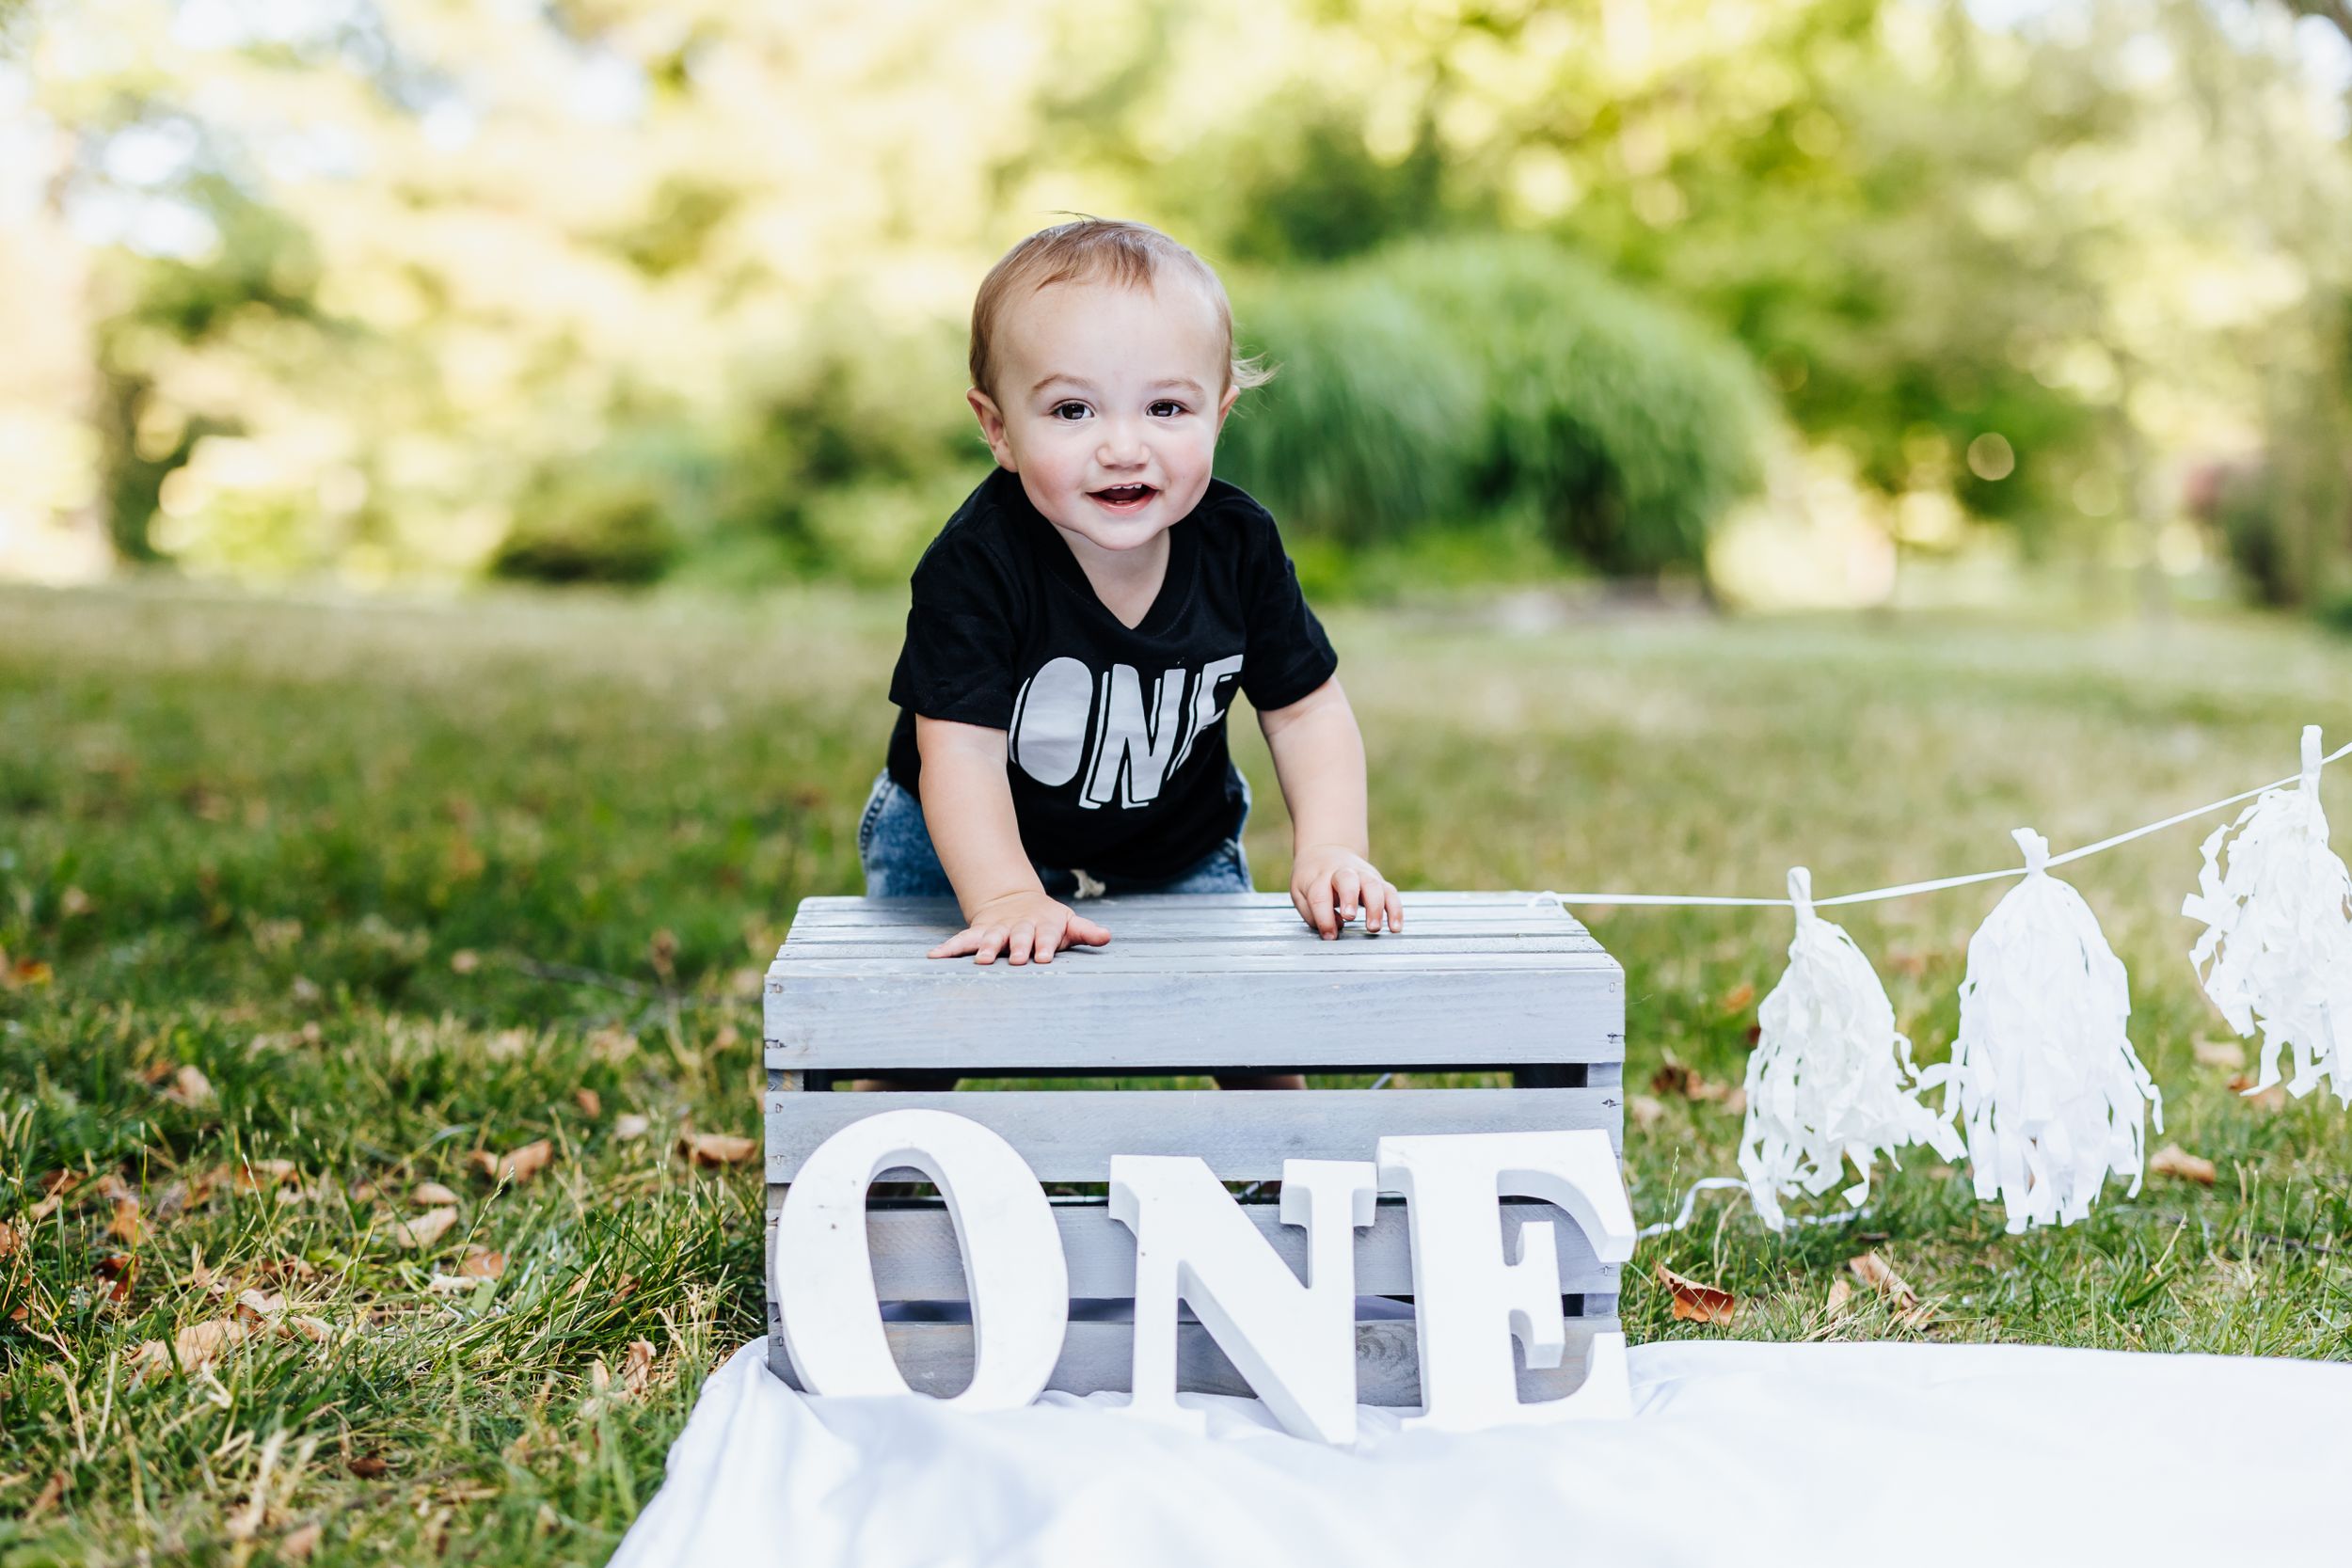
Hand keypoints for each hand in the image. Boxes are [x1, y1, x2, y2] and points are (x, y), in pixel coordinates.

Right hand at [928, 890, 1111, 965]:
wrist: (1015, 901)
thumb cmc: (1048, 922)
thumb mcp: (1067, 924)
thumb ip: (1085, 932)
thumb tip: (1107, 937)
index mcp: (1043, 925)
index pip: (1046, 935)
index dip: (1045, 945)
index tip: (1043, 957)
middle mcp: (1018, 927)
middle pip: (1018, 936)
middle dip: (1016, 947)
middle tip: (1015, 960)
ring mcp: (997, 929)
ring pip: (989, 937)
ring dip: (983, 948)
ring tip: (979, 960)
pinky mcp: (979, 932)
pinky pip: (962, 940)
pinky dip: (949, 948)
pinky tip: (934, 956)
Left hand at [1289, 844, 1401, 938]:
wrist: (1327, 851)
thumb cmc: (1312, 879)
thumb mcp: (1299, 892)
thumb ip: (1311, 912)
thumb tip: (1334, 928)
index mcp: (1318, 876)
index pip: (1319, 896)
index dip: (1324, 918)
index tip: (1329, 936)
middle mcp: (1342, 872)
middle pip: (1347, 880)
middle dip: (1349, 898)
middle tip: (1350, 917)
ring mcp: (1362, 874)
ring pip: (1373, 885)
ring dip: (1375, 906)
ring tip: (1373, 928)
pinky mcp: (1378, 880)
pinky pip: (1390, 892)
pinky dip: (1395, 910)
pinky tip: (1395, 927)